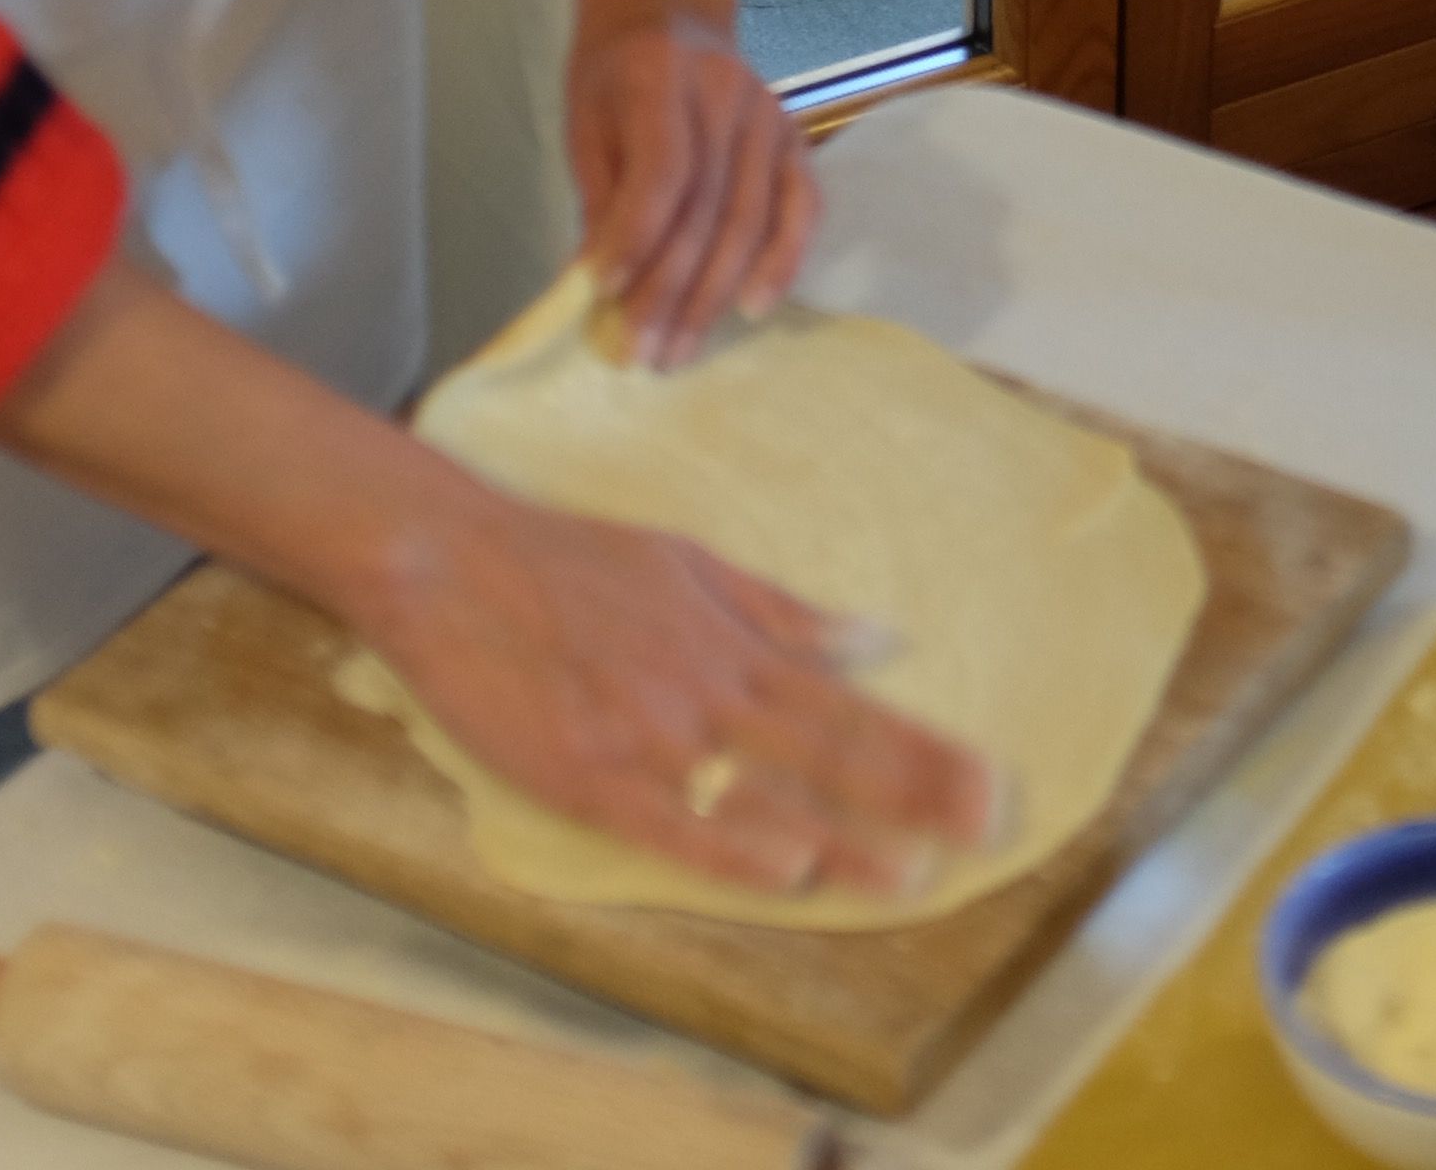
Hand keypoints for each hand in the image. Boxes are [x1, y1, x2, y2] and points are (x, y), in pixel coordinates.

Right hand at [349, 467, 999, 897]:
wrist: (448, 562)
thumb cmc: (565, 560)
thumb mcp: (687, 562)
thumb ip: (780, 610)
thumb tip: (874, 639)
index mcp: (732, 644)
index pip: (849, 708)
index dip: (921, 750)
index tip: (986, 781)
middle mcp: (706, 692)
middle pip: (827, 752)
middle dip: (912, 794)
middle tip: (987, 828)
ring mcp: (648, 738)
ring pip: (763, 796)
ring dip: (841, 837)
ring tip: (912, 875)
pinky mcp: (586, 777)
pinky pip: (671, 823)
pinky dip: (730, 845)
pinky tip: (784, 867)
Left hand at [568, 12, 814, 368]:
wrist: (670, 14)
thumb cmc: (615, 75)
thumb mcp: (584, 121)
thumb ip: (597, 196)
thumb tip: (597, 284)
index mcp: (660, 76)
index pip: (661, 170)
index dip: (635, 237)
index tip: (603, 293)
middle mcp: (727, 93)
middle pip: (705, 208)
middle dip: (670, 290)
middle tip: (640, 353)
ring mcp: (770, 117)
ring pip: (749, 221)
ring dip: (712, 296)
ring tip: (677, 352)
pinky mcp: (796, 139)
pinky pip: (802, 208)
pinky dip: (784, 261)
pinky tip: (754, 308)